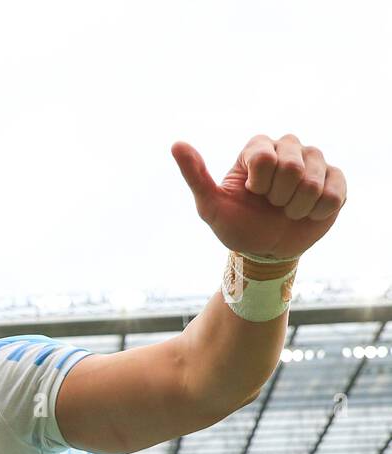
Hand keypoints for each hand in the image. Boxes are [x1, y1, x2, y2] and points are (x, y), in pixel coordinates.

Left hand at [172, 135, 346, 260]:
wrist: (265, 250)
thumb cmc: (236, 225)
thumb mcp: (211, 205)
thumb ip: (195, 175)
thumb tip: (176, 144)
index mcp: (258, 147)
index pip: (265, 157)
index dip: (260, 184)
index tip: (253, 193)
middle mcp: (288, 147)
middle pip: (292, 167)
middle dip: (278, 196)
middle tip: (271, 204)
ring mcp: (315, 161)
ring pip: (313, 182)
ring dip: (296, 207)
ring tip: (287, 210)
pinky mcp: (336, 179)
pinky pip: (333, 194)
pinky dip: (317, 212)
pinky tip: (307, 213)